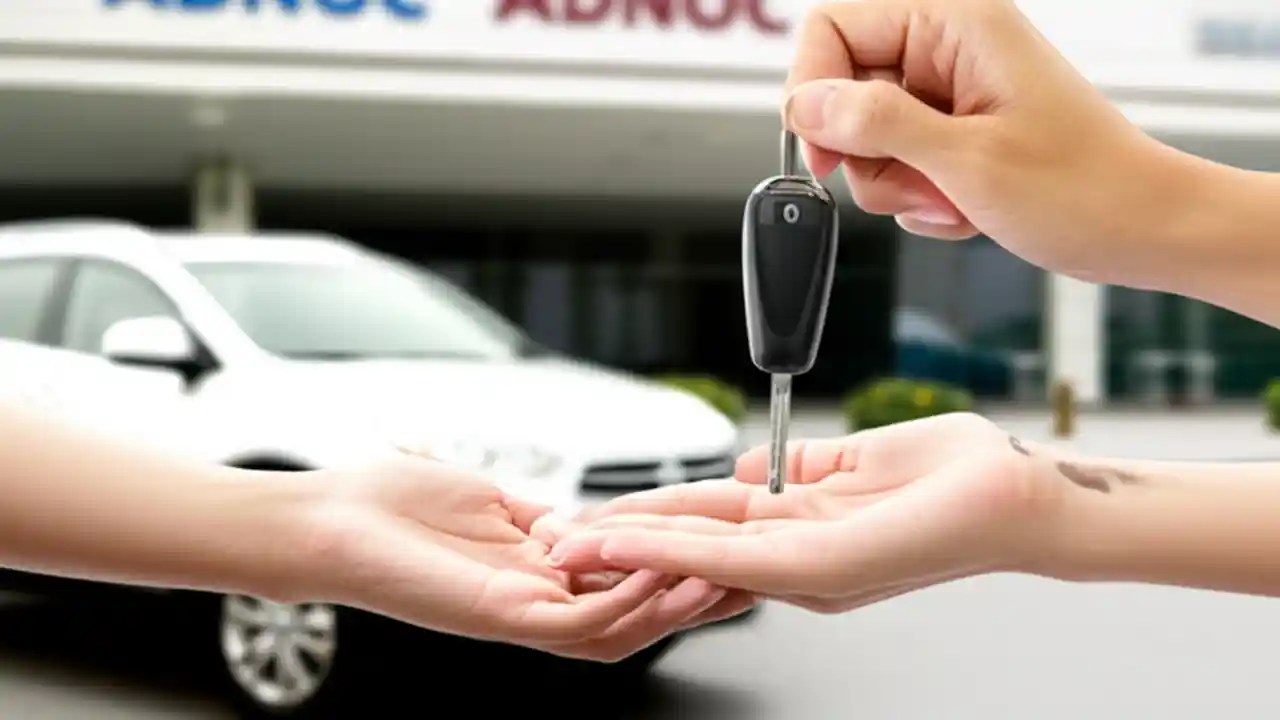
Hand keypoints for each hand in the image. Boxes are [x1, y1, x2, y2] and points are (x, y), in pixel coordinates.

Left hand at [283, 451, 751, 661]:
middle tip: (747, 573)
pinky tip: (657, 569)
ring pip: (617, 629)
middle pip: (632, 617)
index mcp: (534, 577)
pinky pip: (579, 621)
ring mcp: (518, 616)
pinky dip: (624, 601)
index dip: (675, 573)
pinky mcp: (501, 616)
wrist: (330, 520)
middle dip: (691, 599)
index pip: (621, 585)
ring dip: (671, 605)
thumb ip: (535, 516)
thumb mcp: (486, 503)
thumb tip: (573, 518)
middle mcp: (533, 604)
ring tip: (718, 574)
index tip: (722, 547)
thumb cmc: (391, 508)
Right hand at [548, 414, 1060, 612]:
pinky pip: (730, 557)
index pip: (705, 522)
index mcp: (800, 531)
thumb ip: (795, 466)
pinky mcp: (817, 566)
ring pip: (695, 558)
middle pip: (688, 547)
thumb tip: (748, 464)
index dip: (646, 517)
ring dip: (626, 549)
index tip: (594, 514)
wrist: (1019, 495)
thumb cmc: (956, 478)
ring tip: (570, 544)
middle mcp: (795, 559)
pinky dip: (670, 547)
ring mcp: (804, 568)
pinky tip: (627, 538)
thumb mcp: (855, 461)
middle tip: (556, 544)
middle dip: (618, 543)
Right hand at [785, 0, 1200, 286]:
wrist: (1143, 228)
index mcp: (956, 21)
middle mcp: (949, 46)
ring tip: (951, 199)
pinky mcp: (955, 130)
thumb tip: (807, 104)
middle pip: (844, 87)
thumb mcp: (967, 160)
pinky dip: (918, 195)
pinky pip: (896, 161)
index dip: (814, 88)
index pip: (834, 25)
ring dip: (896, 184)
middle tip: (913, 183)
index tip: (825, 150)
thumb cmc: (1084, 188)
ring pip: (865, 134)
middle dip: (866, 152)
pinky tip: (962, 206)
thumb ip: (877, 124)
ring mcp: (951, 90)